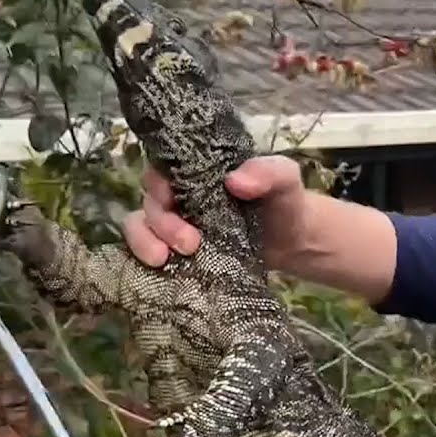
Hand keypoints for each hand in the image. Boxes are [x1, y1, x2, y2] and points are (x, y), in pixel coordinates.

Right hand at [122, 155, 308, 269]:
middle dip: (161, 222)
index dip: (158, 183)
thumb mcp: (285, 179)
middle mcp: (181, 192)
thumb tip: (234, 181)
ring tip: (164, 259)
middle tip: (189, 244)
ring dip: (145, 240)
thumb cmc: (286, 202)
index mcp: (199, 169)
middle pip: (150, 200)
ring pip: (139, 223)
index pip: (162, 167)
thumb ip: (267, 172)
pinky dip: (144, 256)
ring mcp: (176, 221)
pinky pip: (147, 247)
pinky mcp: (178, 249)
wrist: (295, 241)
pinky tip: (160, 268)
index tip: (172, 200)